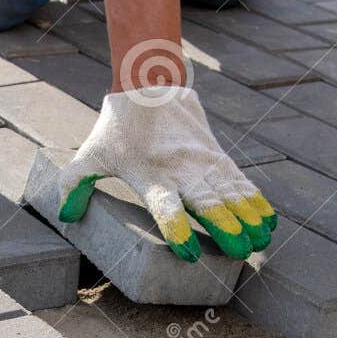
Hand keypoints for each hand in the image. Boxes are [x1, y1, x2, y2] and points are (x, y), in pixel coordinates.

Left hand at [56, 88, 274, 261]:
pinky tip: (268, 220)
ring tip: (262, 242)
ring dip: (247, 218)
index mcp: (150, 176)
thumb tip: (68, 217)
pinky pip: (240, 181)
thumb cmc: (117, 129)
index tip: (190, 253)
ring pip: (230, 193)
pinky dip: (256, 200)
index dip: (177, 229)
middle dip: (226, 228)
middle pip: (207, 202)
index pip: (165, 206)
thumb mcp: (89, 153)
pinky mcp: (217, 155)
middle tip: (241, 253)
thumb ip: (73, 184)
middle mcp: (180, 170)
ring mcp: (202, 162)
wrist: (150, 85)